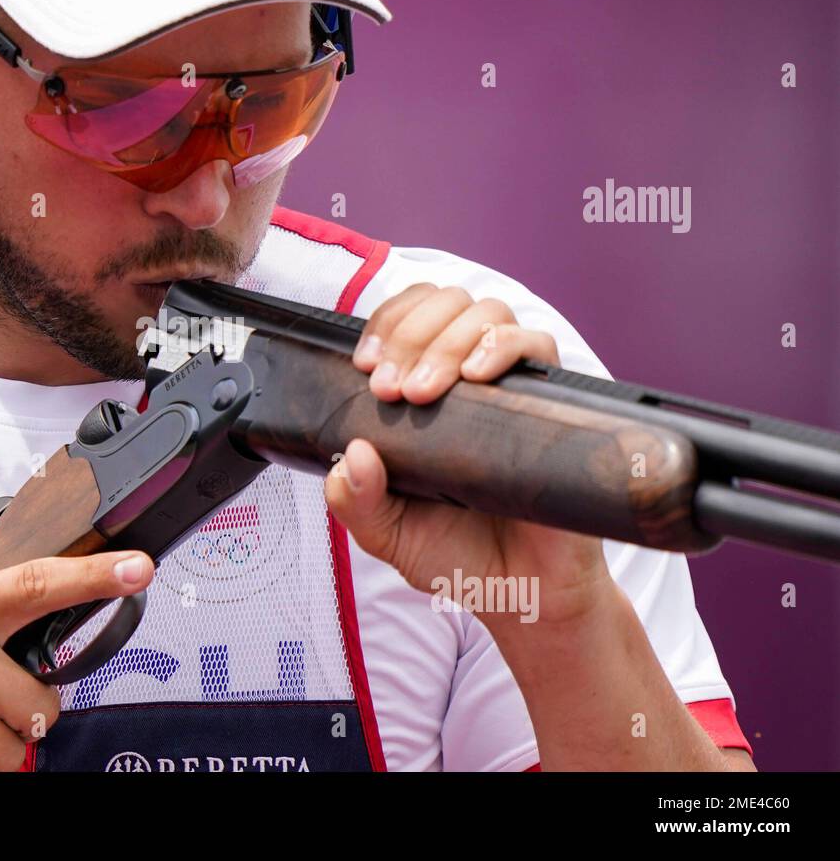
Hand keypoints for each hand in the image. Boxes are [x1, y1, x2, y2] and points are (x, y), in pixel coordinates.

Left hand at [324, 283, 615, 631]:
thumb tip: (350, 456)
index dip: (385, 326)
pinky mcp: (554, 407)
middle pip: (445, 305)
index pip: (407, 318)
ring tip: (422, 393)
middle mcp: (470, 380)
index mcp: (426, 393)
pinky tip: (477, 376)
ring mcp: (514, 389)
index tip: (365, 366)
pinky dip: (504, 346)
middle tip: (390, 390)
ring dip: (446, 341)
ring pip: (487, 314)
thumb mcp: (386, 534)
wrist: (522, 599)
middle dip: (408, 335)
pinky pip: (539, 347)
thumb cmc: (457, 557)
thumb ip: (355, 502)